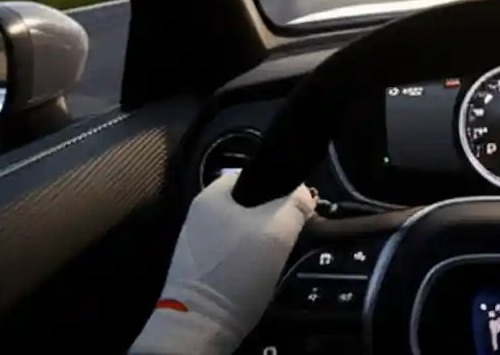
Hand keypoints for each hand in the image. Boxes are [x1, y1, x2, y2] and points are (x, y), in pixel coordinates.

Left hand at [130, 173, 315, 354]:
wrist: (200, 322)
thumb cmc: (238, 268)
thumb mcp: (277, 230)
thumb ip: (295, 204)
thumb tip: (304, 193)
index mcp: (210, 194)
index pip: (252, 175)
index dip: (279, 187)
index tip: (297, 209)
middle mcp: (198, 213)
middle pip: (248, 206)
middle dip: (271, 218)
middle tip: (290, 235)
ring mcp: (195, 242)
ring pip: (240, 232)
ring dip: (260, 242)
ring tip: (275, 258)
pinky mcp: (197, 268)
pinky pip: (230, 254)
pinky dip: (245, 261)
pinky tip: (255, 275)